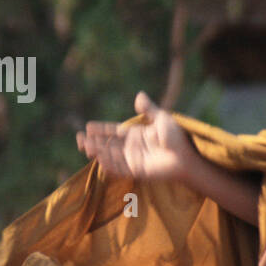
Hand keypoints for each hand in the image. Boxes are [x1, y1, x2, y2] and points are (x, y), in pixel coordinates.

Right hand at [76, 92, 196, 183]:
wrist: (187, 156)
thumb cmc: (177, 137)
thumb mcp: (161, 119)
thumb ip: (148, 109)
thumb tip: (138, 94)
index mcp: (136, 134)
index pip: (114, 132)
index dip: (101, 130)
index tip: (87, 127)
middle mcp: (131, 148)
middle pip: (108, 145)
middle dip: (94, 142)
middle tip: (79, 138)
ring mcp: (133, 160)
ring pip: (110, 156)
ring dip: (98, 151)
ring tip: (85, 146)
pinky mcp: (137, 171)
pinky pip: (119, 168)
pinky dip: (109, 164)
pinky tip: (99, 159)